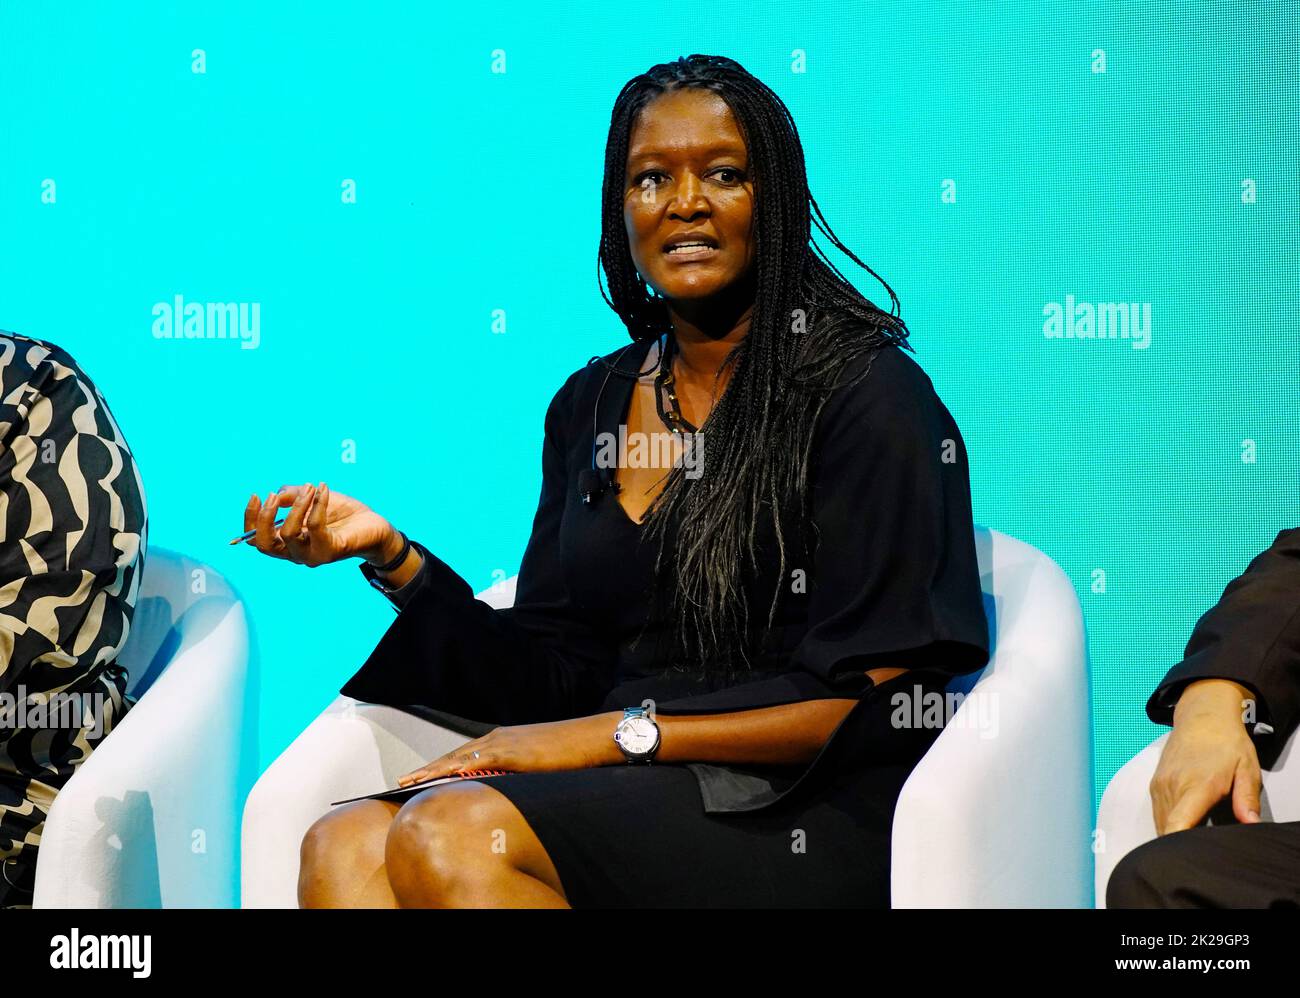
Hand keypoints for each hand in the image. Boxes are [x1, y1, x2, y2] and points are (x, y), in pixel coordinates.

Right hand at [243, 482, 395, 567]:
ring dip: (295, 506)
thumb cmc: (341, 514)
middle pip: (265, 544)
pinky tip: (323, 490)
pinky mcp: (331, 550)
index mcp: (287, 541)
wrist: (373, 525)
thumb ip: (292, 495)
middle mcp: (296, 552)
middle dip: (264, 517)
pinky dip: (317, 504)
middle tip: (273, 496)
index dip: (250, 519)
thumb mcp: (312, 499)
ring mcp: (312, 554)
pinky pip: (315, 526)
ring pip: (288, 534)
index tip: (256, 495)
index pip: (257, 539)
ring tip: (309, 488)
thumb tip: (276, 495)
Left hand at [397, 713, 621, 786]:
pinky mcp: (516, 752)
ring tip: (411, 781)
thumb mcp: (536, 763)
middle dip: (426, 768)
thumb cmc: (569, 751)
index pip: (461, 756)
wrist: (592, 736)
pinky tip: (445, 776)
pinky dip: (460, 768)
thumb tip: (500, 786)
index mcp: (501, 741)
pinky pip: (482, 761)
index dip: (436, 767)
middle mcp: (498, 738)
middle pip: (453, 755)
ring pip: (460, 757)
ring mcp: (505, 743)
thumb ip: (515, 771)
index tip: (415, 777)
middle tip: (400, 781)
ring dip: (433, 769)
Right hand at [1150, 679, 1262, 834]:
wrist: (1201, 717)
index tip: (1184, 856)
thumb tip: (1250, 823)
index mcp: (1197, 785)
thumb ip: (1246, 798)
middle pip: (1167, 829)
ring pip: (1160, 823)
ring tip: (1195, 837)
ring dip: (1174, 834)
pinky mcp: (1154, 785)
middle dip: (1181, 845)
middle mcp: (1173, 786)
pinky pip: (1158, 813)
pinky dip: (1168, 823)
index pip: (1177, 823)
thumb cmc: (1227, 743)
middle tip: (1202, 848)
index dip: (1177, 843)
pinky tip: (1186, 822)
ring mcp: (1160, 785)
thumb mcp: (1247, 768)